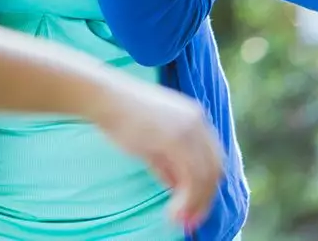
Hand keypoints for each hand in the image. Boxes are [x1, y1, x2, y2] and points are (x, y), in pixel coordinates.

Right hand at [88, 77, 222, 232]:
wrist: (103, 96)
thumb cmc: (120, 116)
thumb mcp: (150, 142)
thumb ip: (168, 163)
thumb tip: (179, 187)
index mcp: (195, 117)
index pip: (212, 157)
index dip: (207, 186)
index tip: (195, 207)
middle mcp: (198, 121)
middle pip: (214, 168)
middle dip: (205, 199)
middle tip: (191, 221)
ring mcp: (189, 129)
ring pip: (205, 176)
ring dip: (195, 203)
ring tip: (179, 220)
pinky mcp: (176, 139)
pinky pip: (191, 177)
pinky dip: (186, 199)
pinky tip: (172, 211)